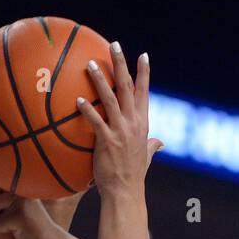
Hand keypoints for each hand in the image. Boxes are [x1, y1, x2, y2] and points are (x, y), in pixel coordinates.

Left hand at [76, 43, 163, 197]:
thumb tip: (161, 144)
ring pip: (111, 99)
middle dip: (122, 64)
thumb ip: (153, 147)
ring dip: (101, 80)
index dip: (144, 73)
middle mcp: (134, 124)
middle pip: (128, 87)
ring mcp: (121, 132)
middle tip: (114, 45)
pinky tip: (78, 99)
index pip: (144, 93)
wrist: (126, 194)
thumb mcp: (146, 158)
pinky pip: (96, 121)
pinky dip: (87, 109)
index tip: (143, 55)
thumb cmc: (133, 177)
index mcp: (142, 125)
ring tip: (90, 63)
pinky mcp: (108, 142)